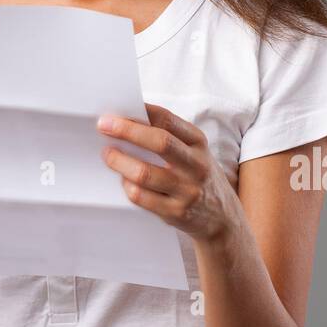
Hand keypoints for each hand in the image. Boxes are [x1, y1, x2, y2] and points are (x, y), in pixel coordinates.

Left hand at [96, 102, 234, 242]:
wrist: (222, 217)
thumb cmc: (197, 175)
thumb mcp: (193, 152)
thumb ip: (168, 136)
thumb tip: (127, 119)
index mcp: (199, 143)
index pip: (168, 120)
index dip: (140, 112)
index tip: (116, 110)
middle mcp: (197, 165)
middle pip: (160, 143)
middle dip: (127, 131)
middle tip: (103, 126)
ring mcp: (187, 190)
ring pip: (145, 173)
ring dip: (120, 161)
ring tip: (107, 154)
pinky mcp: (176, 212)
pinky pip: (142, 197)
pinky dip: (127, 186)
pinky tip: (124, 180)